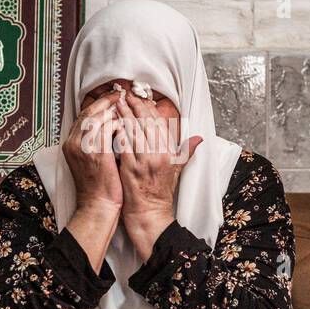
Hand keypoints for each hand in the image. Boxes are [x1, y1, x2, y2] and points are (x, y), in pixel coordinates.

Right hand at [63, 87, 123, 214]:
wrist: (98, 205)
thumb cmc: (99, 184)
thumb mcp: (91, 158)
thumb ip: (96, 140)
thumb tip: (110, 122)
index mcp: (71, 143)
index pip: (84, 115)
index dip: (99, 104)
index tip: (112, 97)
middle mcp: (74, 144)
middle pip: (89, 113)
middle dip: (106, 101)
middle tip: (121, 94)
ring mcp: (83, 149)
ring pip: (97, 118)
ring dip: (113, 110)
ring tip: (126, 104)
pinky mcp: (96, 154)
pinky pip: (107, 130)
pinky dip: (117, 123)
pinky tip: (126, 122)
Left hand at [112, 86, 201, 259]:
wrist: (150, 214)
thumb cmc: (160, 193)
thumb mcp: (177, 169)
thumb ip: (186, 151)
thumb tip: (198, 138)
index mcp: (170, 152)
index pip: (159, 123)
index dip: (148, 108)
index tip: (139, 97)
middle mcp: (160, 154)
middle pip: (146, 122)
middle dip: (135, 105)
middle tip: (124, 93)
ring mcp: (145, 161)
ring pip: (135, 130)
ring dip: (124, 114)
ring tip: (116, 102)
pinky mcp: (131, 168)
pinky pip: (124, 144)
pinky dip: (118, 131)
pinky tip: (111, 122)